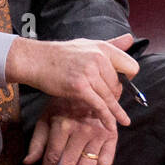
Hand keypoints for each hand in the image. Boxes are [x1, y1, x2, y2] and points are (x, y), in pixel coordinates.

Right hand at [5, 33, 137, 133]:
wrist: (34, 60)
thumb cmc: (60, 54)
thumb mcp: (87, 44)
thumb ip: (111, 44)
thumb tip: (130, 38)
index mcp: (102, 48)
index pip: (130, 66)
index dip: (129, 77)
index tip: (122, 82)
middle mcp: (98, 58)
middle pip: (119, 85)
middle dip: (115, 94)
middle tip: (106, 98)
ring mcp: (89, 73)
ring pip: (110, 96)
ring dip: (115, 109)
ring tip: (122, 120)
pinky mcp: (79, 87)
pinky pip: (99, 105)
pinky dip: (107, 117)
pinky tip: (111, 126)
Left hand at [24, 97, 117, 164]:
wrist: (88, 89)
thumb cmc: (63, 106)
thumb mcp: (46, 118)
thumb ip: (37, 141)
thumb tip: (28, 162)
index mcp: (63, 124)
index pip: (53, 156)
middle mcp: (82, 130)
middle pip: (69, 163)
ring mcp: (98, 134)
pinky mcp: (112, 136)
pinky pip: (106, 162)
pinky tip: (88, 162)